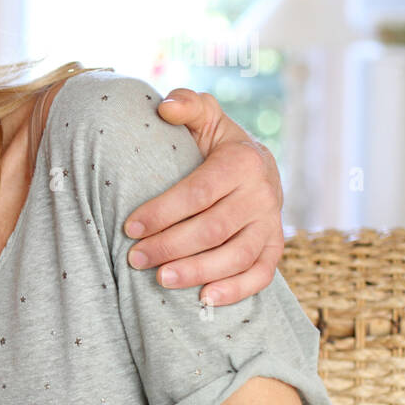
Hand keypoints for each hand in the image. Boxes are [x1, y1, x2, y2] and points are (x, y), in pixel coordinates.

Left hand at [123, 88, 283, 306]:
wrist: (252, 164)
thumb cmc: (213, 143)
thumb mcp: (203, 117)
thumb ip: (186, 105)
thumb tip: (165, 108)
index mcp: (242, 161)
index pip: (198, 193)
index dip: (162, 212)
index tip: (129, 227)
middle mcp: (263, 193)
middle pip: (213, 229)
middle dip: (170, 246)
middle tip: (135, 259)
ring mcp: (272, 222)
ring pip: (236, 255)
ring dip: (197, 271)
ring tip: (161, 280)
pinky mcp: (275, 246)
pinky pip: (262, 273)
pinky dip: (237, 289)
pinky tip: (205, 299)